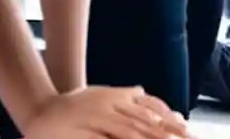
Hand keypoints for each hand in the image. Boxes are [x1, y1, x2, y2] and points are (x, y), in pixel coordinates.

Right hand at [24, 86, 188, 138]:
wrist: (41, 111)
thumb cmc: (75, 106)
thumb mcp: (103, 95)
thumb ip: (126, 96)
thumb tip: (146, 94)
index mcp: (116, 97)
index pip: (150, 107)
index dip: (170, 120)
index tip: (188, 131)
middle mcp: (109, 105)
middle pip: (145, 121)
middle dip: (168, 134)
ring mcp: (95, 119)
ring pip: (129, 132)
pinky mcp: (83, 133)